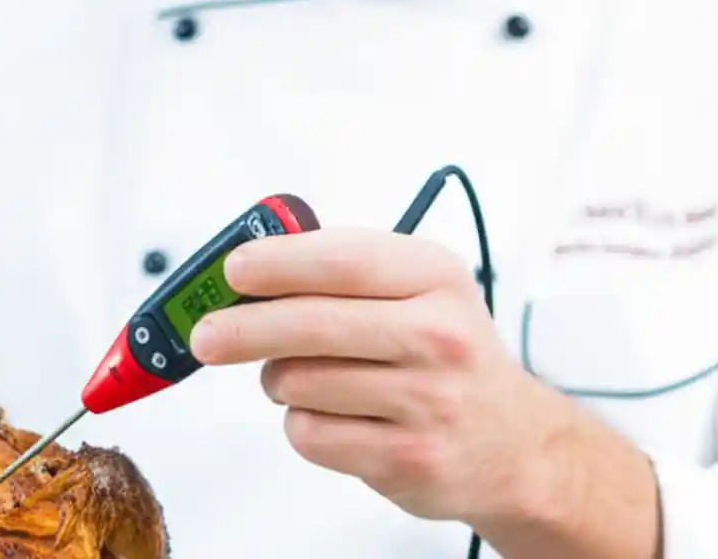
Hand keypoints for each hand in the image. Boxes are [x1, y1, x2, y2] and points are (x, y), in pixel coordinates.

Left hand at [189, 228, 660, 556]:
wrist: (512, 443)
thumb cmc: (445, 356)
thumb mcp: (418, 289)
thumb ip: (341, 270)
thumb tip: (248, 266)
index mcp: (436, 278)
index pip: (343, 260)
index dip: (277, 262)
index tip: (233, 270)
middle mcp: (439, 335)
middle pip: (310, 324)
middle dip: (241, 328)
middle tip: (205, 334)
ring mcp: (428, 401)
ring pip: (299, 382)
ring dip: (279, 380)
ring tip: (307, 377)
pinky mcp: (407, 458)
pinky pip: (310, 433)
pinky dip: (302, 423)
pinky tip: (333, 415)